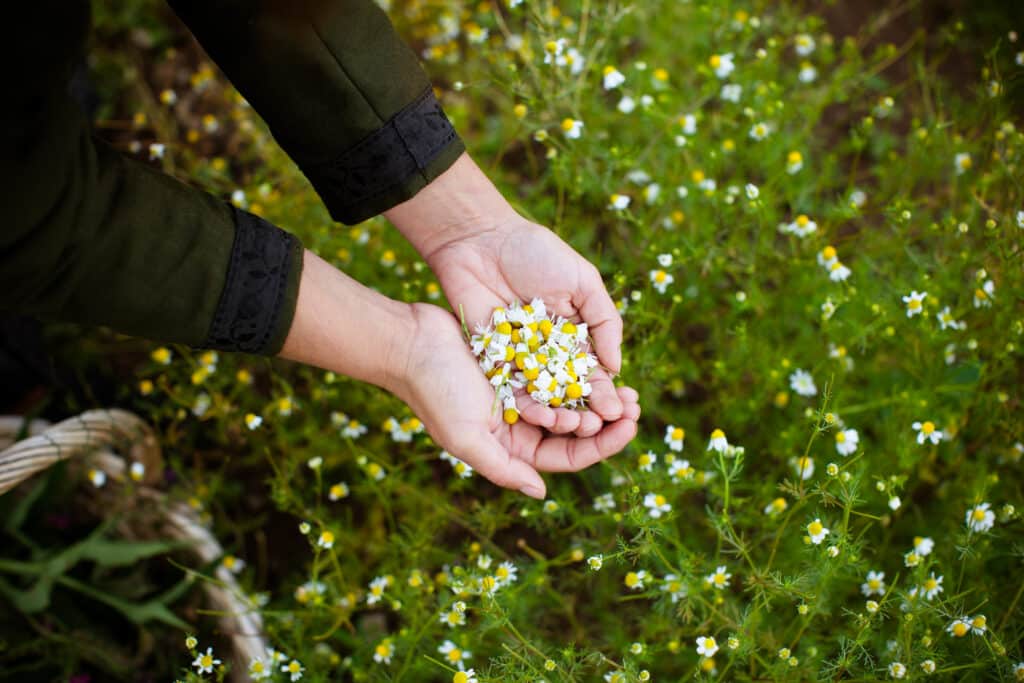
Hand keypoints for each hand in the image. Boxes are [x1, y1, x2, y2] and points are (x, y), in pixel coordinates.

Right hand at [390, 304, 638, 498]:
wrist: (412, 343)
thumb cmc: (434, 391)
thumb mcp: (467, 437)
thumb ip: (503, 468)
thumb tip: (542, 493)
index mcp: (509, 449)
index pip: (567, 457)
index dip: (603, 447)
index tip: (630, 427)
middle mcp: (518, 427)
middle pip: (575, 433)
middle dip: (609, 422)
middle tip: (637, 403)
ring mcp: (520, 395)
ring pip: (571, 402)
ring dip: (600, 396)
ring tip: (627, 386)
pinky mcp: (519, 365)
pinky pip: (559, 373)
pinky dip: (581, 371)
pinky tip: (602, 363)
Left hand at [427, 216, 627, 435]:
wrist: (481, 241)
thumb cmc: (536, 253)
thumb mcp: (583, 281)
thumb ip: (604, 322)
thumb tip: (617, 366)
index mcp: (574, 335)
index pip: (595, 372)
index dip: (609, 393)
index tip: (624, 411)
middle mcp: (549, 352)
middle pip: (572, 390)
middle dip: (590, 410)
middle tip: (606, 428)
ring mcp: (521, 358)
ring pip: (544, 396)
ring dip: (561, 414)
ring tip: (578, 429)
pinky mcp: (493, 360)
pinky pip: (512, 387)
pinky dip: (527, 404)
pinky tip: (544, 419)